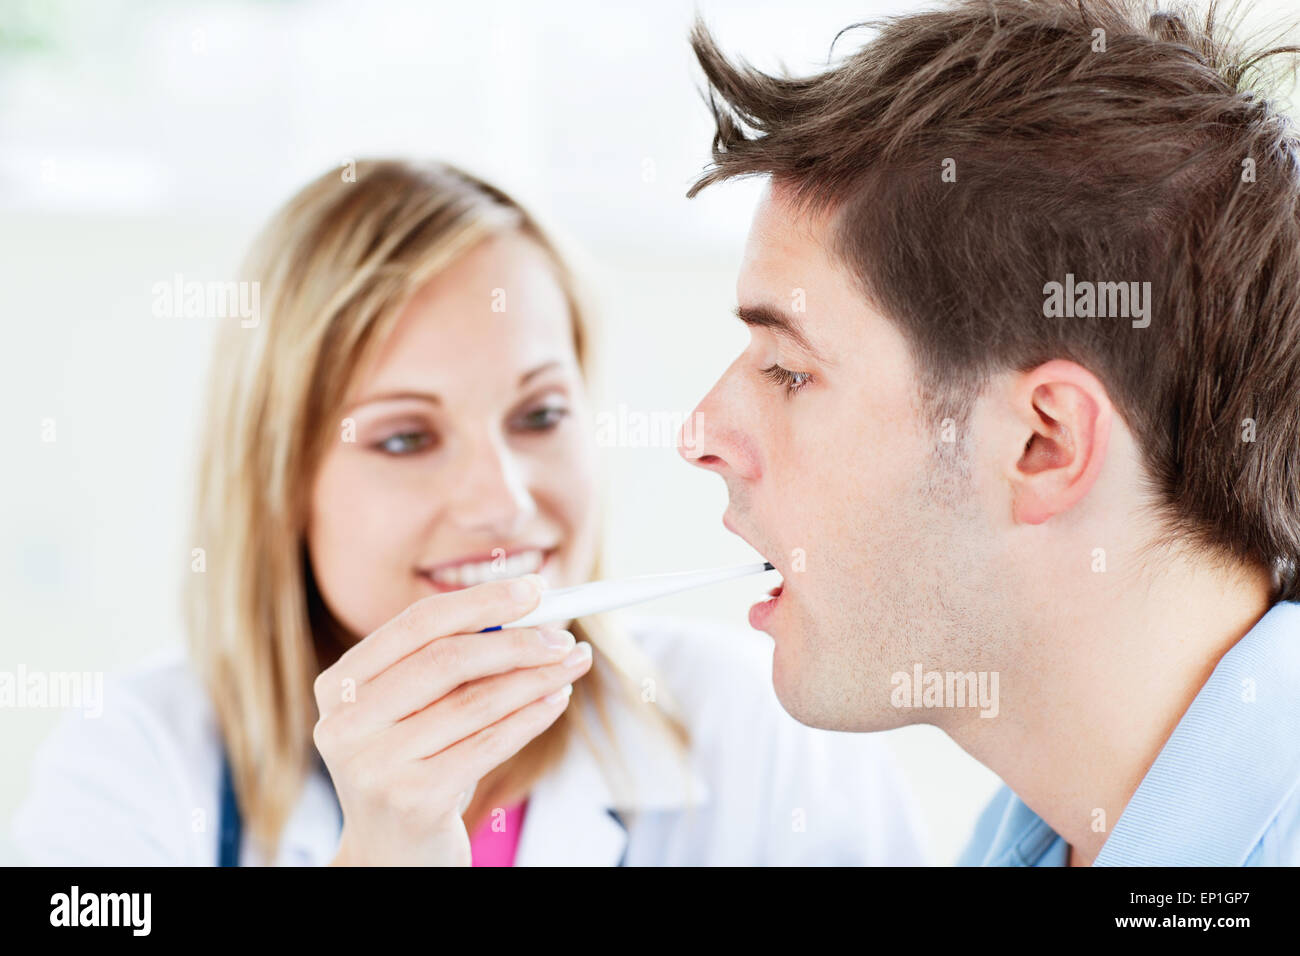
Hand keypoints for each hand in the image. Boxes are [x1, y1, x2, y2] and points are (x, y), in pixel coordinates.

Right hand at [313, 575, 591, 865]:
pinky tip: (556, 701)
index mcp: (340, 686)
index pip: (417, 624)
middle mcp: (346, 723)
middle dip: (516, 640)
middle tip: (562, 635)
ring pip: (475, 702)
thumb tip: (529, 610)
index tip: (534, 588)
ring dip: (535, 678)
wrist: (391, 857)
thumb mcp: (417, 711)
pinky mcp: (412, 799)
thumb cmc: (414, 768)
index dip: (480, 601)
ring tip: (571, 664)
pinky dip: (530, 717)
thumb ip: (452, 662)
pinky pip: (488, 744)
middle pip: (446, 659)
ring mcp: (374, 764)